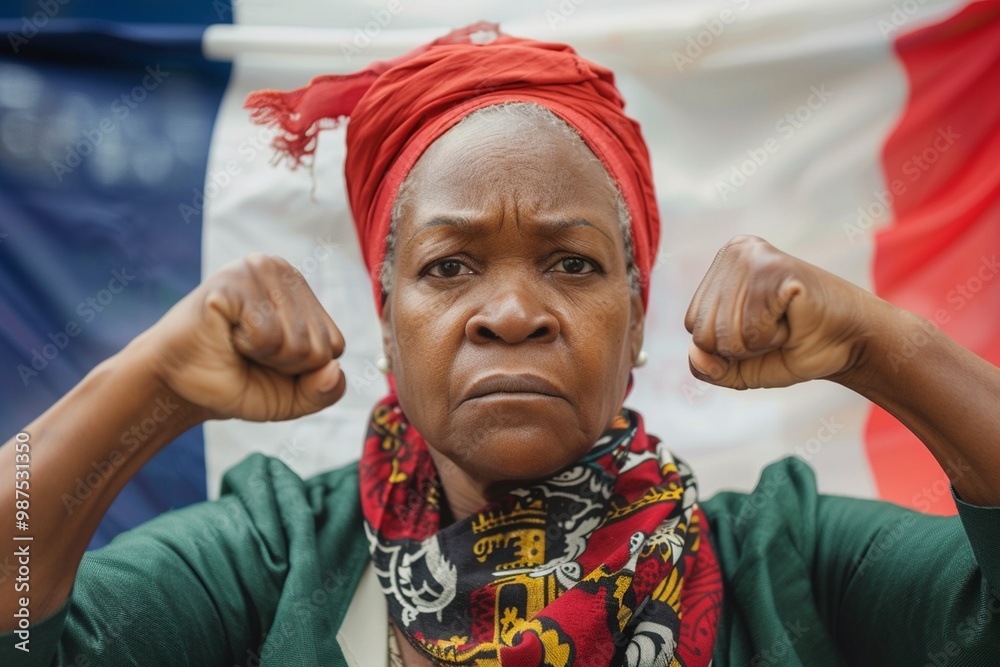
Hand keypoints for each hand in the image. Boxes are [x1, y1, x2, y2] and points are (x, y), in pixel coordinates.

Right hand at [134, 254, 346, 421]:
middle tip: (248, 353)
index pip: (335, 346)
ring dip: (264, 357)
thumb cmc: (235, 380)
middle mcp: (283, 270)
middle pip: (318, 346)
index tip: (268, 359)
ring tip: (236, 343)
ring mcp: (257, 270)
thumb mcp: (291, 397)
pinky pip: (267, 336)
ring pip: (295, 342)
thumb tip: (336, 370)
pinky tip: (225, 334)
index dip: (302, 369)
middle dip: (284, 365)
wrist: (176, 383)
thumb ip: (324, 391)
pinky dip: (247, 348)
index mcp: (301, 290)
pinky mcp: (233, 282)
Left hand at [684, 235, 885, 389]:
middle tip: (775, 328)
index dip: (726, 346)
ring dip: (759, 342)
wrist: (848, 345)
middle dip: (741, 347)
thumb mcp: (738, 366)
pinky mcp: (778, 270)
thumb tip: (696, 355)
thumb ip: (707, 367)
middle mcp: (734, 252)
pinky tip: (793, 318)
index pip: (693, 325)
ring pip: (726, 333)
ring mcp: (755, 257)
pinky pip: (752, 329)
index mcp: (721, 266)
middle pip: (705, 331)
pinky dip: (774, 337)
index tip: (759, 330)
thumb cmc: (792, 348)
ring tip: (784, 322)